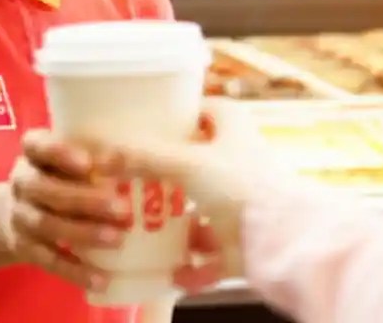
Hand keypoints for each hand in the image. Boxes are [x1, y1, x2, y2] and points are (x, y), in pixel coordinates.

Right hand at [4, 130, 130, 291]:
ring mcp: (20, 217)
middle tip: (121, 208)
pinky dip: (75, 272)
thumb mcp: (67, 161)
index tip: (88, 163)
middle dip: (84, 200)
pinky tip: (101, 279)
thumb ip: (95, 159)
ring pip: (47, 225)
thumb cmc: (56, 177)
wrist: (10, 213)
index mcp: (32, 153)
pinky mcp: (24, 248)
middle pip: (45, 189)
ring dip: (84, 233)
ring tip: (117, 239)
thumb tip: (129, 160)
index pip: (36, 145)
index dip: (59, 153)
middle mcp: (21, 183)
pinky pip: (49, 261)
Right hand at [91, 99, 265, 261]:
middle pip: (201, 164)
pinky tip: (170, 271)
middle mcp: (242, 166)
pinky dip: (192, 267)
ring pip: (204, 212)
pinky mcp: (242, 244)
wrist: (280, 240)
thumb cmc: (242, 186)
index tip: (155, 122)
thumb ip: (144, 157)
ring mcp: (243, 207)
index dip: (185, 113)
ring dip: (180, 223)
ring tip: (143, 226)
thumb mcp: (185, 162)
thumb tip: (102, 155)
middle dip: (170, 174)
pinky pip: (211, 257)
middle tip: (135, 177)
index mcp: (235, 131)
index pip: (210, 110)